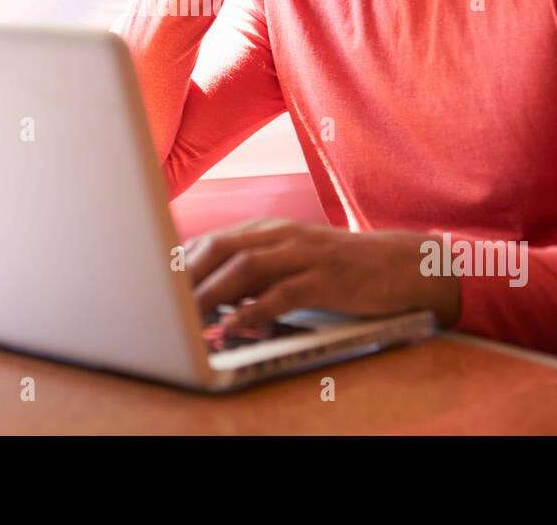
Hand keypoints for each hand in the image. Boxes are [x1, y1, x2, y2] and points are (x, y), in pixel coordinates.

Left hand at [183, 218, 461, 328]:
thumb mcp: (292, 259)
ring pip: (245, 269)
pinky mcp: (325, 280)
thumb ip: (255, 270)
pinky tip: (236, 326)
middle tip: (163, 305)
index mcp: (269, 231)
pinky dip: (255, 310)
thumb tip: (209, 294)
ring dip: (212, 295)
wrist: (400, 265)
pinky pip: (283, 294)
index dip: (182, 264)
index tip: (156, 287)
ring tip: (188, 318)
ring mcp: (304, 256)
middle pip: (221, 249)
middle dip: (188, 277)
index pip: (213, 241)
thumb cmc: (339, 268)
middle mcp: (282, 236)